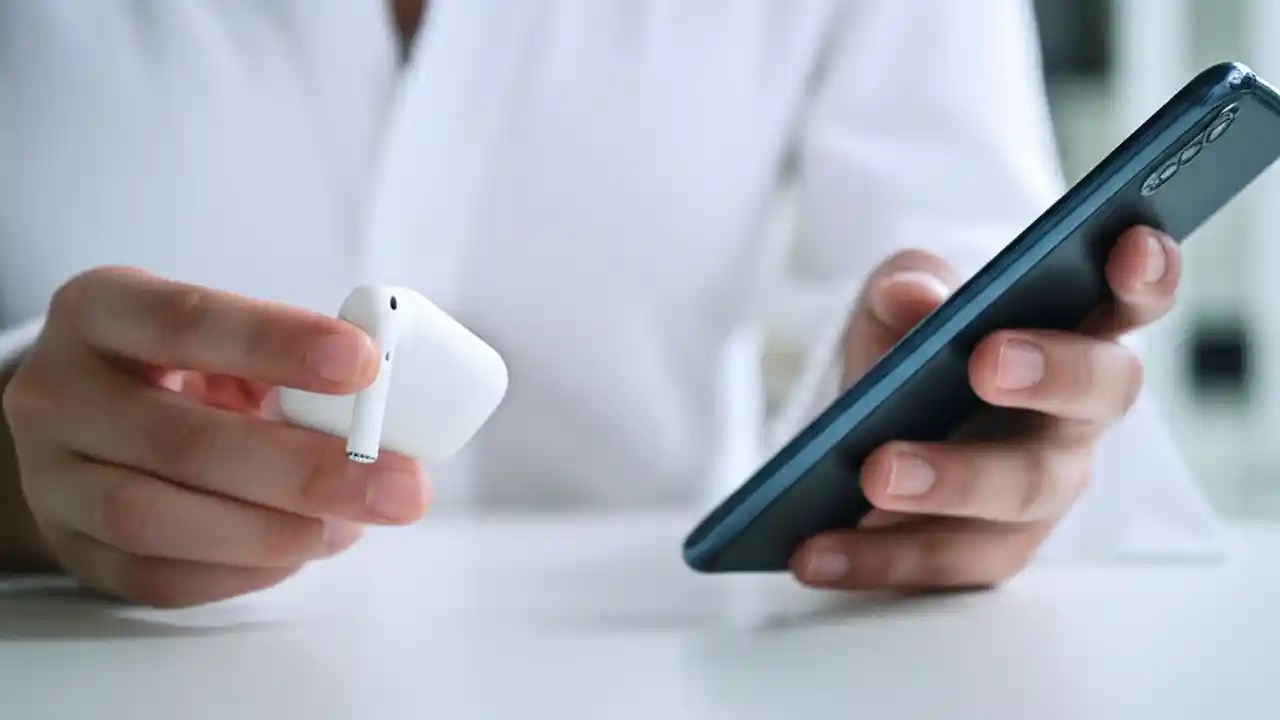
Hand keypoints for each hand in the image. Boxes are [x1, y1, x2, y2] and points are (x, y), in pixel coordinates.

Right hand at [1, 267, 430, 606]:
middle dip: (305, 471)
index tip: (364, 363)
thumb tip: (386, 412)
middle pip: (180, 441)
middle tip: (399, 486)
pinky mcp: (69, 549)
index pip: (185, 320)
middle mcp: (58, 392)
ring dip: (274, 532)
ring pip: (154, 519)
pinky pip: (155, 577)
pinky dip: (242, 572)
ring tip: (352, 524)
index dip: (277, 342)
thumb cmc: (174, 370)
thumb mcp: (215, 338)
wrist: (79, 426)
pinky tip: (301, 549)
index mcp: (101, 311)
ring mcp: (50, 478)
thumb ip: (283, 361)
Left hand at [790, 226, 1177, 590]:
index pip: (1130, 298)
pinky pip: (945, 560)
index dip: (1145, 272)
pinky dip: (875, 557)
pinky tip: (815, 552)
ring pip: (1020, 491)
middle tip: (988, 362)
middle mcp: (1078, 414)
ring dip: (949, 482)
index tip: (1128, 247)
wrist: (875, 433)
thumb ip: (906, 285)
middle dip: (1050, 373)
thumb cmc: (913, 352)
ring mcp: (1043, 488)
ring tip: (875, 474)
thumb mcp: (897, 305)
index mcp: (1074, 332)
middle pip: (1096, 393)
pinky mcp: (992, 551)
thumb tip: (912, 296)